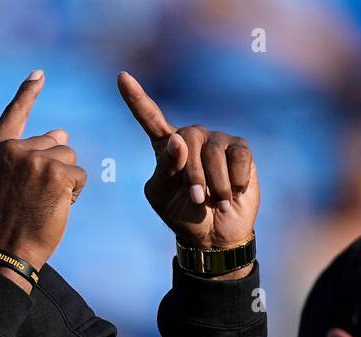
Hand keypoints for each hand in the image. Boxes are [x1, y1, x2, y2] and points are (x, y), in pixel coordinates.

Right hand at [0, 70, 86, 275]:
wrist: (7, 250)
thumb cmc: (7, 222)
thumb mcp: (4, 183)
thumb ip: (25, 156)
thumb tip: (62, 132)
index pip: (14, 114)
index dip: (27, 93)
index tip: (39, 74)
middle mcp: (12, 149)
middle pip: (53, 143)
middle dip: (55, 168)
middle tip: (38, 197)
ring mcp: (34, 159)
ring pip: (69, 159)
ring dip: (66, 182)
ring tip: (46, 203)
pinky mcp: (56, 172)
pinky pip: (79, 176)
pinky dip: (75, 193)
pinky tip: (57, 207)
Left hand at [117, 71, 258, 250]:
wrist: (215, 234)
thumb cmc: (183, 214)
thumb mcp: (163, 196)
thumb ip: (166, 168)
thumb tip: (179, 140)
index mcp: (164, 146)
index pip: (149, 117)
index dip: (136, 98)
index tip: (121, 77)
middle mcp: (190, 137)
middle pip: (188, 141)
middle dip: (193, 174)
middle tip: (198, 199)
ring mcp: (216, 140)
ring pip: (214, 152)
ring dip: (215, 183)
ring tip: (217, 202)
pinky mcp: (239, 148)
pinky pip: (238, 157)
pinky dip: (235, 180)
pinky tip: (235, 192)